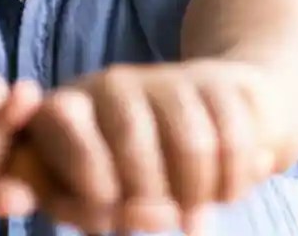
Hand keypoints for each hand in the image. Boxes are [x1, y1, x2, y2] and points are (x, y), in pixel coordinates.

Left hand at [22, 59, 278, 233]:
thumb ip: (93, 208)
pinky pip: (234, 139)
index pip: (64, 118)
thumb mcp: (87, 195)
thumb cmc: (121, 175)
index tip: (107, 197)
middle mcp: (113, 84)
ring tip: (193, 217)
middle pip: (132, 140)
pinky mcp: (218, 82)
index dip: (85, 165)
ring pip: (191, 144)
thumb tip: (137, 213)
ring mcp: (165, 77)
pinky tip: (225, 195)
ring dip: (197, 194)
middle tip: (163, 219)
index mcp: (67, 107)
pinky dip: (233, 181)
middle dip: (151, 195)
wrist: (190, 130)